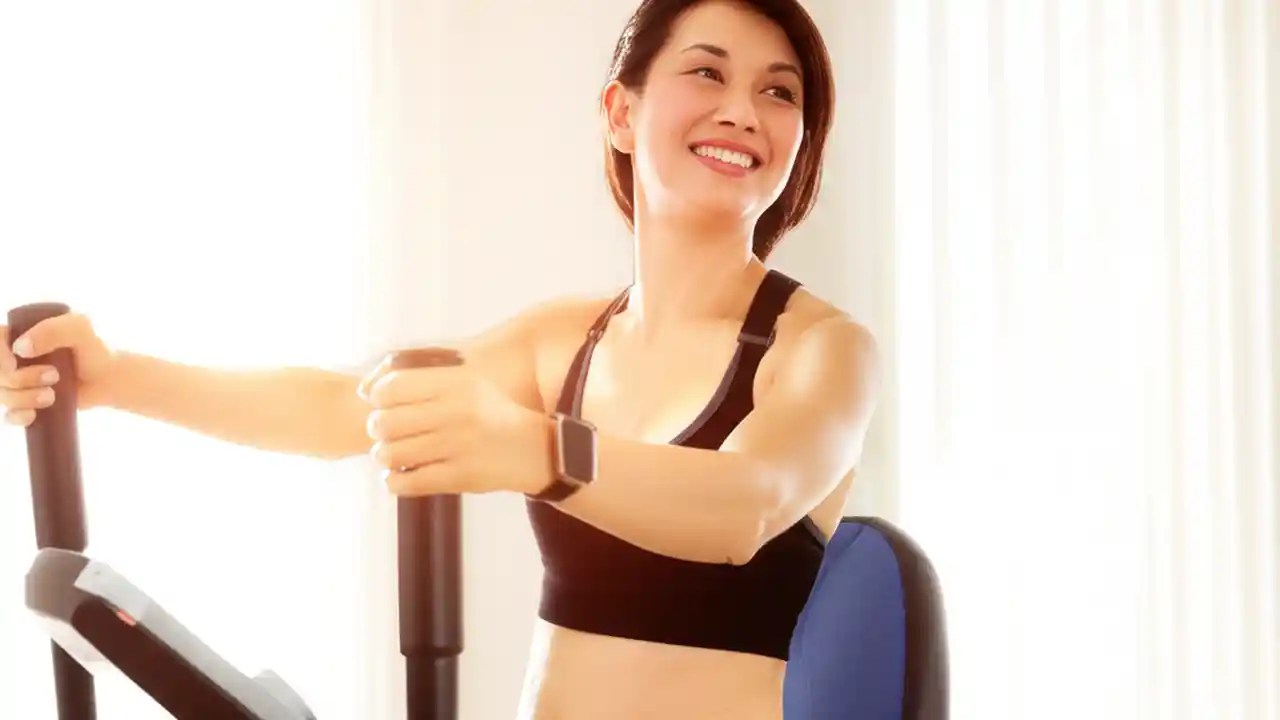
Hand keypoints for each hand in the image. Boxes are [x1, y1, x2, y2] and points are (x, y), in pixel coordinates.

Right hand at [2, 314, 119, 426]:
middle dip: (19, 379)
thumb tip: (21, 349)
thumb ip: (53, 329)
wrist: (107, 379)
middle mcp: (13, 357)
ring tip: (51, 395)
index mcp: (19, 333)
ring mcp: (18, 381)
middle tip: (53, 376)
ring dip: (23, 398)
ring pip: (1, 393)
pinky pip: (8, 414)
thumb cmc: (93, 349)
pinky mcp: (27, 402)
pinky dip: (17, 416)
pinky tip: (33, 414)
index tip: (12, 365)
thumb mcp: (80, 329)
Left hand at [359, 352, 554, 496]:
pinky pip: (407, 483)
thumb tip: (366, 388)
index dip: (376, 398)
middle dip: (376, 430)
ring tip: (392, 456)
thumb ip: (420, 379)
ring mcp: (458, 446)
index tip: (380, 406)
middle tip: (384, 434)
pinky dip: (394, 482)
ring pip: (391, 454)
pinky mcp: (461, 477)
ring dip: (384, 456)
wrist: (537, 450)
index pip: (391, 387)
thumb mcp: (466, 383)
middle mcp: (456, 412)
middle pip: (384, 422)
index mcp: (456, 383)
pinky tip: (400, 477)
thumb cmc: (491, 413)